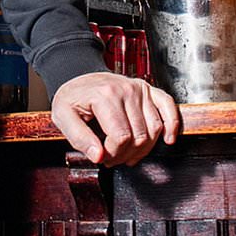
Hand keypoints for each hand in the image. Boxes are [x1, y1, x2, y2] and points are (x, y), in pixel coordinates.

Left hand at [51, 71, 180, 166]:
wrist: (80, 76)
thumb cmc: (72, 97)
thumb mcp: (62, 117)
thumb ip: (79, 138)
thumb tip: (99, 156)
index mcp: (105, 96)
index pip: (121, 137)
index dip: (113, 154)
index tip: (103, 157)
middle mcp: (126, 90)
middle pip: (140, 136)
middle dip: (126, 154)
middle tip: (113, 158)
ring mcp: (140, 89)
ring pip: (155, 128)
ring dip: (144, 148)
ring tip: (129, 153)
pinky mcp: (149, 89)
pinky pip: (168, 106)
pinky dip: (172, 125)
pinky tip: (168, 139)